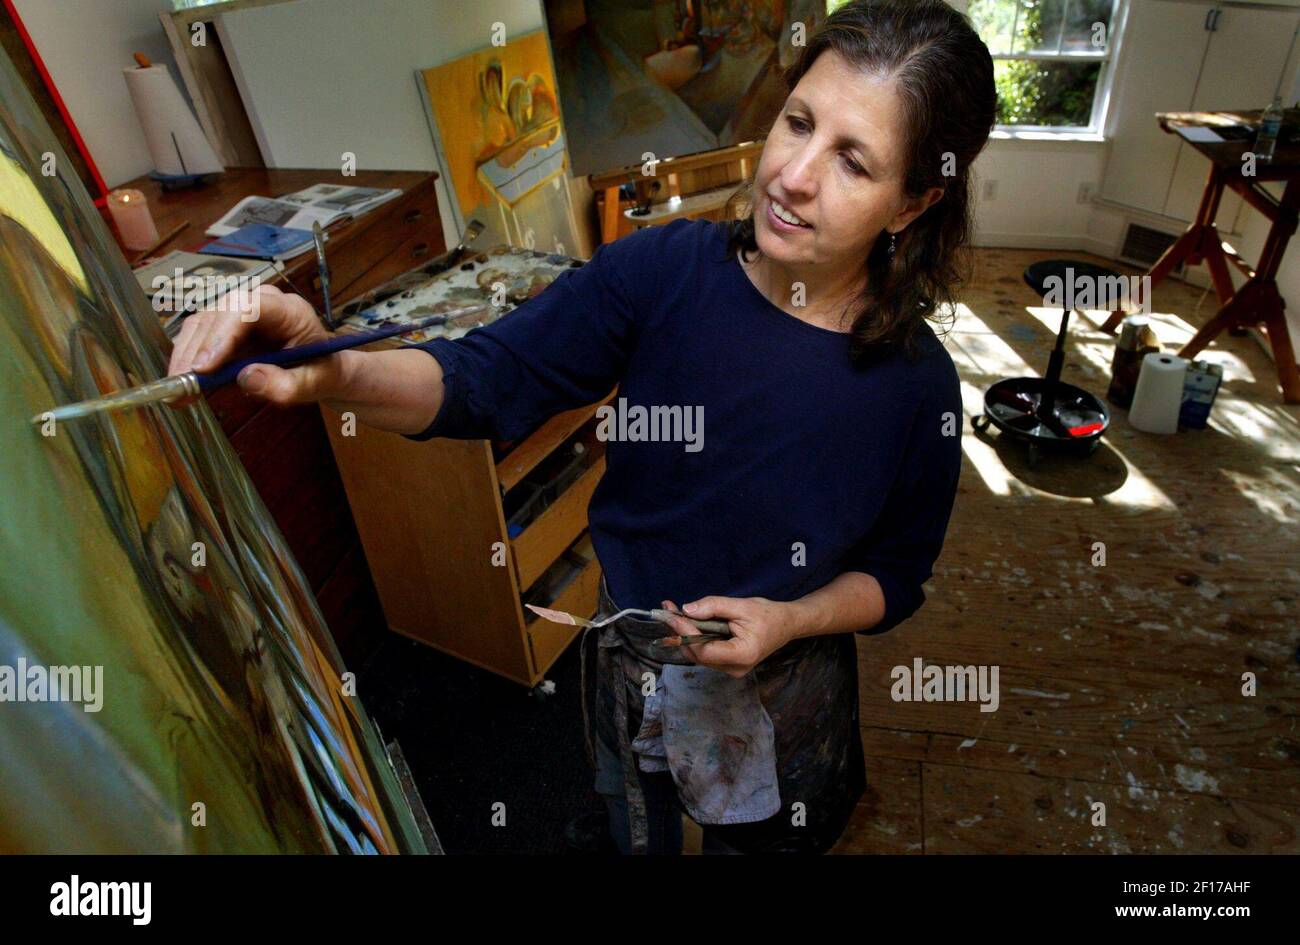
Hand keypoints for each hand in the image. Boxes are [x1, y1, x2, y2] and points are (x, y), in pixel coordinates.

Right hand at [167, 283, 347, 404]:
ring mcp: (241, 309)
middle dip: (198, 350)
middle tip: (184, 385)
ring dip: (186, 355)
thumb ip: (288, 384)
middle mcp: (262, 301)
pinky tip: (184, 381)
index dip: (223, 333)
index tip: (206, 366)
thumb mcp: (316, 384)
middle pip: (219, 313)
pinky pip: (200, 333)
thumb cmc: (321, 371)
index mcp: (290, 310)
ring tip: (178, 390)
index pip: (249, 308)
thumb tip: (248, 378)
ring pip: (203, 322)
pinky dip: (187, 356)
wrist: (322, 367)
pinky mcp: (226, 323)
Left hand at [659, 595, 794, 677]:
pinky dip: (694, 638)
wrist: (786, 625)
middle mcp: (734, 669)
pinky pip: (705, 653)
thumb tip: (687, 610)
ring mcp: (731, 670)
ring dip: (684, 635)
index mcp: (742, 655)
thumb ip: (714, 607)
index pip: (704, 650)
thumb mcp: (741, 605)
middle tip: (667, 610)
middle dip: (680, 632)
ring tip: (673, 613)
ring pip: (698, 655)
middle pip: (697, 655)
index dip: (685, 633)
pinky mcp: (727, 665)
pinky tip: (687, 622)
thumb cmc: (768, 614)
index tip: (672, 614)